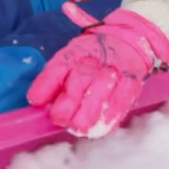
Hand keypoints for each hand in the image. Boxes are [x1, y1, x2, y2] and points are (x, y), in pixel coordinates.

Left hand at [26, 4, 168, 136]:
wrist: (130, 40)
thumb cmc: (94, 57)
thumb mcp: (73, 58)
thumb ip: (57, 78)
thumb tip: (38, 102)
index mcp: (76, 51)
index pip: (59, 65)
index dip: (46, 83)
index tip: (35, 100)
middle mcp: (95, 57)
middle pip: (81, 77)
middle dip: (69, 101)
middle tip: (60, 119)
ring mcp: (115, 67)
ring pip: (102, 87)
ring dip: (89, 110)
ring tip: (79, 128)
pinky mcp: (133, 80)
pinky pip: (123, 98)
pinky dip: (112, 114)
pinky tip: (101, 127)